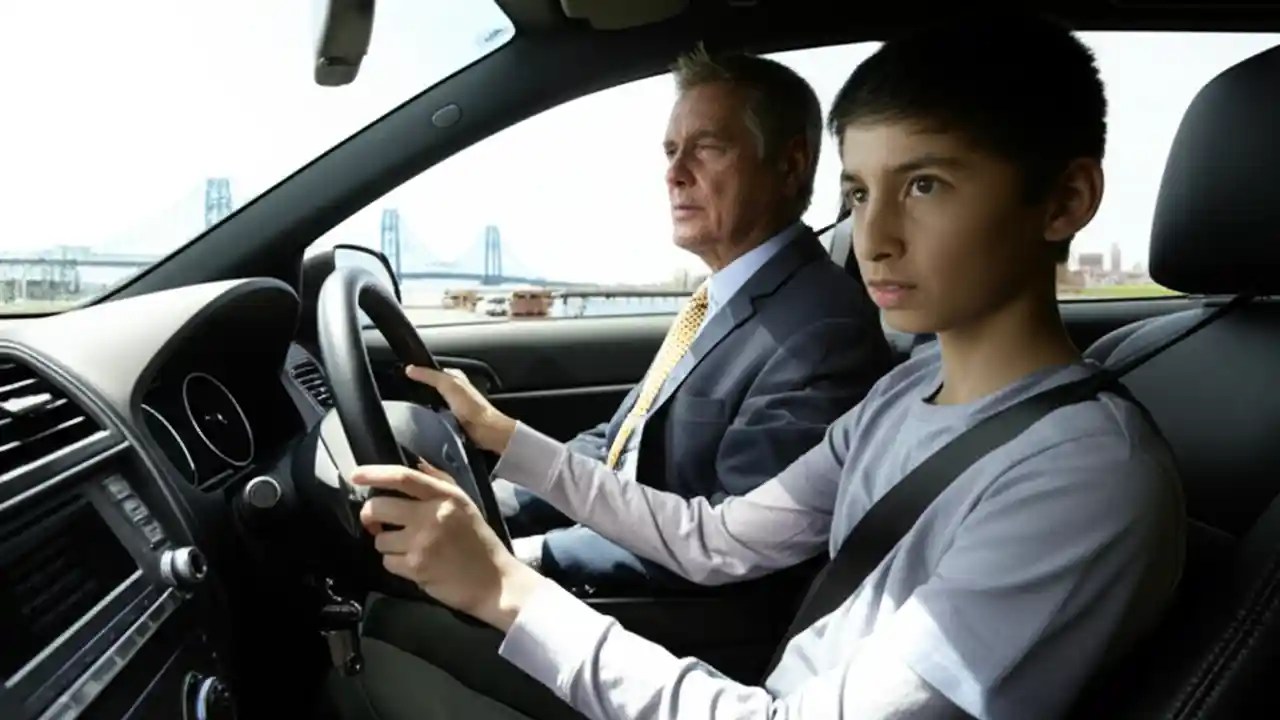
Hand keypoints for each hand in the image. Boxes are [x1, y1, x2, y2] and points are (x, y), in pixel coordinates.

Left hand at [353, 459, 545, 630]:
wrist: (495, 582)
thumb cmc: (478, 541)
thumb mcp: (465, 504)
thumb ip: (440, 482)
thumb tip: (415, 464)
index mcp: (446, 497)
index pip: (403, 477)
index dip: (375, 474)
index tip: (356, 475)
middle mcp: (432, 515)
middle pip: (378, 507)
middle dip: (369, 515)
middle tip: (376, 522)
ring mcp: (422, 542)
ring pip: (380, 539)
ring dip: (386, 544)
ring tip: (408, 548)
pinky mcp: (416, 567)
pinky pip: (387, 561)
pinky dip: (395, 564)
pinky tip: (414, 564)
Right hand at [405, 365, 516, 452]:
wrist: (484, 430)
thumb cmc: (472, 406)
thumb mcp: (448, 384)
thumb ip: (429, 375)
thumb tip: (410, 369)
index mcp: (455, 377)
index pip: (432, 371)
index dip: (420, 372)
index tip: (405, 375)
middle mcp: (455, 390)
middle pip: (431, 387)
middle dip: (420, 390)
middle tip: (405, 393)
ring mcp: (453, 406)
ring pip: (432, 402)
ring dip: (424, 405)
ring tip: (412, 407)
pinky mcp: (452, 420)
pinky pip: (435, 415)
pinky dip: (429, 416)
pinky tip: (424, 419)